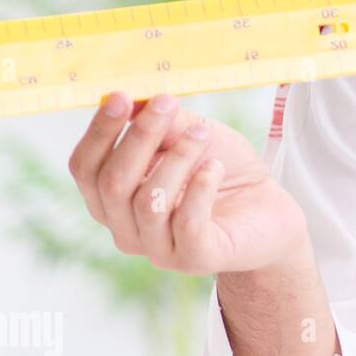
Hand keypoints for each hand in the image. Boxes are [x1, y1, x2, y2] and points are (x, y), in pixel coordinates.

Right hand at [67, 91, 309, 274]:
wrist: (270, 208)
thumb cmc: (223, 168)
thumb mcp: (193, 134)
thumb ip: (164, 122)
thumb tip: (134, 101)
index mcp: (113, 199)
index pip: (85, 168)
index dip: (99, 132)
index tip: (120, 96)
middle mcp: (127, 229)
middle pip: (112, 184)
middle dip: (139, 137)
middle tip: (168, 104)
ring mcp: (159, 250)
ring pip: (149, 202)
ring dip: (177, 159)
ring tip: (203, 136)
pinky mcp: (195, 259)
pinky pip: (186, 222)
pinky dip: (201, 187)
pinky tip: (216, 168)